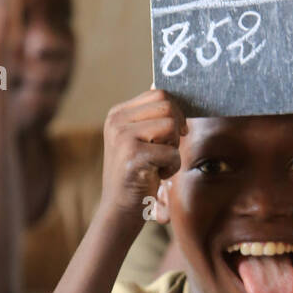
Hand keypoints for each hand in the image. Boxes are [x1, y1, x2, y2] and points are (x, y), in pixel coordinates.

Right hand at [101, 88, 185, 225]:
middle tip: (166, 150)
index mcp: (117, 113)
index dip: (175, 113)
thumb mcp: (139, 140)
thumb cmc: (135, 176)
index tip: (174, 134)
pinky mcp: (133, 156)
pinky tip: (156, 176)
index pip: (159, 93)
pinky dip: (171, 167)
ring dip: (173, 149)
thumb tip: (158, 81)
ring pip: (171, 126)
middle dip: (176, 129)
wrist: (118, 211)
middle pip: (167, 105)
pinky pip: (172, 152)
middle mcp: (116, 121)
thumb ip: (150, 115)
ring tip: (158, 163)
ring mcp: (122, 137)